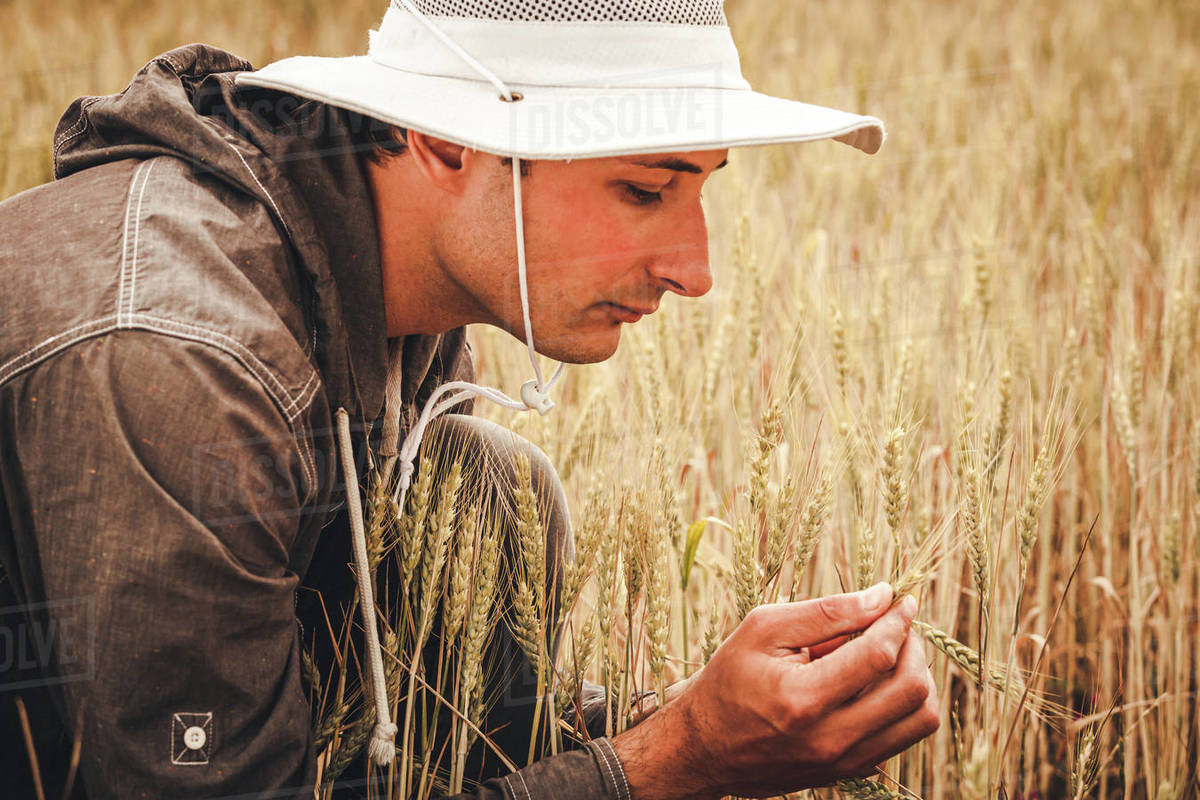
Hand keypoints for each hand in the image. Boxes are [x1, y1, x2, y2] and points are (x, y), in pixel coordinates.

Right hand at [611, 583, 938, 799]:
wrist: (703, 746)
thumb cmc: (730, 679)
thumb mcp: (765, 629)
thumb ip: (827, 612)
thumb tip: (883, 596)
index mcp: (803, 698)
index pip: (879, 655)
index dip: (899, 620)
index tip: (902, 600)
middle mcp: (830, 738)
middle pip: (913, 690)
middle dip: (913, 647)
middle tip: (895, 626)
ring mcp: (843, 762)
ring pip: (920, 719)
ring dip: (915, 678)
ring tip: (888, 655)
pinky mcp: (849, 772)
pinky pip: (903, 737)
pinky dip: (900, 704)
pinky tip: (871, 683)